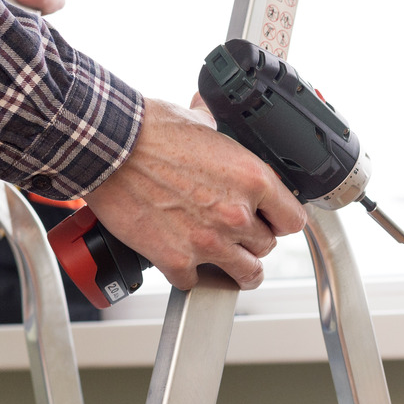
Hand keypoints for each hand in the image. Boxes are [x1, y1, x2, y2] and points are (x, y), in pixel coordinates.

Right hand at [83, 98, 308, 290]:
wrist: (109, 149)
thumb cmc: (150, 130)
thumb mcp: (199, 122)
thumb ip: (215, 128)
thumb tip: (211, 119)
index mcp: (253, 179)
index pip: (293, 219)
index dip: (281, 220)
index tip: (271, 222)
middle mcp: (237, 214)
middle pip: (267, 246)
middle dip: (253, 242)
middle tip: (236, 236)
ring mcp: (209, 242)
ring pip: (246, 274)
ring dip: (236, 270)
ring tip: (226, 266)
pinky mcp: (177, 260)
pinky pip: (195, 283)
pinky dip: (187, 276)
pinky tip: (179, 262)